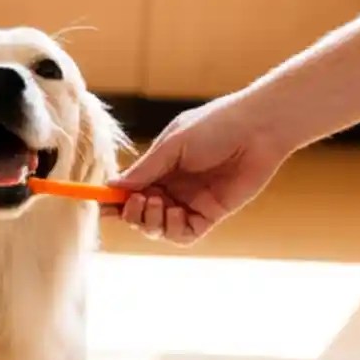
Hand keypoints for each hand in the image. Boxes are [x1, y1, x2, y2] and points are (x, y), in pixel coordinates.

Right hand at [106, 92, 294, 244]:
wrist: (259, 128)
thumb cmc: (216, 125)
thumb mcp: (172, 144)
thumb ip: (145, 169)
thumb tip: (112, 186)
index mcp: (160, 167)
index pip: (130, 190)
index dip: (114, 201)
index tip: (100, 205)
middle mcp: (173, 187)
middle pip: (141, 215)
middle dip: (132, 214)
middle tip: (139, 200)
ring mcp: (191, 202)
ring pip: (159, 229)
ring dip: (151, 222)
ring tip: (160, 203)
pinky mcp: (211, 214)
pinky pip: (184, 234)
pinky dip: (174, 230)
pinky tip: (176, 212)